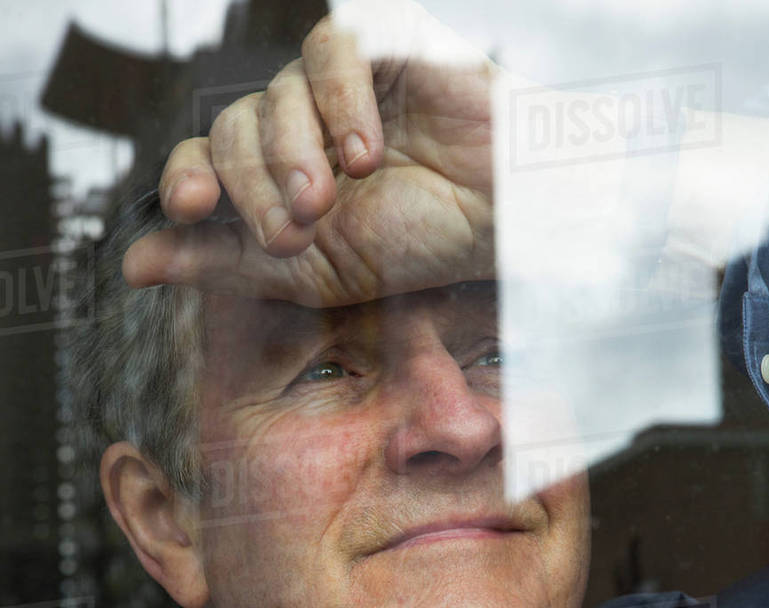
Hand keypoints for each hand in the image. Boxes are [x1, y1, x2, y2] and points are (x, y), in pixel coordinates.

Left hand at [123, 0, 495, 306]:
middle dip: (252, 188)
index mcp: (276, 182)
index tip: (192, 206)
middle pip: (229, 133)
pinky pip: (327, 50)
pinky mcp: (380, 44)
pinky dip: (337, 103)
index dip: (188, 177)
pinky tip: (368, 152)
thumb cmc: (419, 247)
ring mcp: (334, 86)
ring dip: (292, 155)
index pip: (202, 163)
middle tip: (294, 231)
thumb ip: (223, 265)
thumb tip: (133, 265)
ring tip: (333, 199)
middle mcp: (296, 130)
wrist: (506, 219)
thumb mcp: (310, 275)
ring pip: (270, 96)